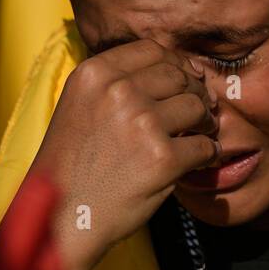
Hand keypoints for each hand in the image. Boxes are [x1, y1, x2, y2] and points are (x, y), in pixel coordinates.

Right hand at [29, 39, 219, 269]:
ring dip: (205, 122)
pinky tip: (199, 161)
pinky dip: (208, 155)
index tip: (186, 81)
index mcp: (94, 74)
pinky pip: (205, 146)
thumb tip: (185, 69)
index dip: (177, 64)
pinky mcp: (162, 157)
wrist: (60, 220)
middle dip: (195, 93)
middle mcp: (117, 92)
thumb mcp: (81, 107)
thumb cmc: (73, 166)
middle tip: (200, 113)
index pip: (154, 49)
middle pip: (179, 76)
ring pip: (197, 107)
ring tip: (199, 136)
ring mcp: (141, 123)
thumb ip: (120, 83)